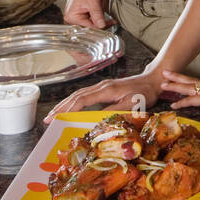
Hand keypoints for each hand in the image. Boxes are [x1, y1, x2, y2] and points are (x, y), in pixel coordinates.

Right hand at [44, 72, 160, 122]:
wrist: (152, 80)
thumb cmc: (144, 93)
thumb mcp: (132, 104)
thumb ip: (115, 111)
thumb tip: (97, 119)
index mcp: (106, 90)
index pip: (82, 100)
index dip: (68, 110)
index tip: (56, 119)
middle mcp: (101, 86)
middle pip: (76, 96)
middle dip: (61, 108)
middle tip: (47, 120)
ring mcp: (102, 86)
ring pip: (78, 94)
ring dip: (65, 104)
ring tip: (52, 115)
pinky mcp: (104, 88)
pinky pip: (84, 95)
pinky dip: (73, 102)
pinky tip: (68, 108)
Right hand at [63, 0, 109, 28]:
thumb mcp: (94, 1)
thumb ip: (97, 15)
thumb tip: (102, 26)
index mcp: (71, 18)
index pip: (90, 28)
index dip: (102, 25)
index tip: (112, 22)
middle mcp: (70, 20)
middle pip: (91, 26)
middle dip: (99, 17)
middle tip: (101, 6)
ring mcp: (74, 19)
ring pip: (92, 23)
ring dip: (98, 14)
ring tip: (97, 4)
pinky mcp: (79, 17)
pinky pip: (91, 19)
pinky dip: (96, 13)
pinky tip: (96, 6)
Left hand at [160, 70, 199, 128]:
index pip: (199, 85)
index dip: (187, 82)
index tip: (176, 80)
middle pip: (192, 81)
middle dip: (177, 77)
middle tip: (165, 73)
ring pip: (190, 88)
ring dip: (176, 85)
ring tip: (163, 84)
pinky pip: (194, 100)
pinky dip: (183, 101)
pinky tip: (174, 104)